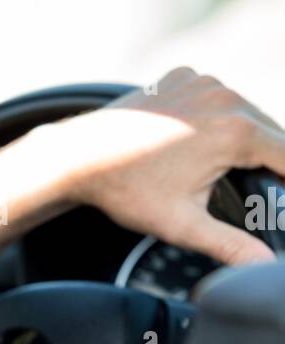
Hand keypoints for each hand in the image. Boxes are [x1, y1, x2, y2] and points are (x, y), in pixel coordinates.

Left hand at [53, 67, 284, 266]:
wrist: (77, 156)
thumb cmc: (126, 190)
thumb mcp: (184, 225)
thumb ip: (231, 245)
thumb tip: (263, 267)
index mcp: (235, 130)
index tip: (281, 200)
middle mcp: (224, 96)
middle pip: (272, 132)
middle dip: (272, 162)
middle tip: (260, 193)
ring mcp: (204, 81)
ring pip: (247, 111)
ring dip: (249, 138)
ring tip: (236, 173)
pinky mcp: (185, 76)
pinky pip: (218, 98)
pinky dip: (219, 117)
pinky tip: (201, 144)